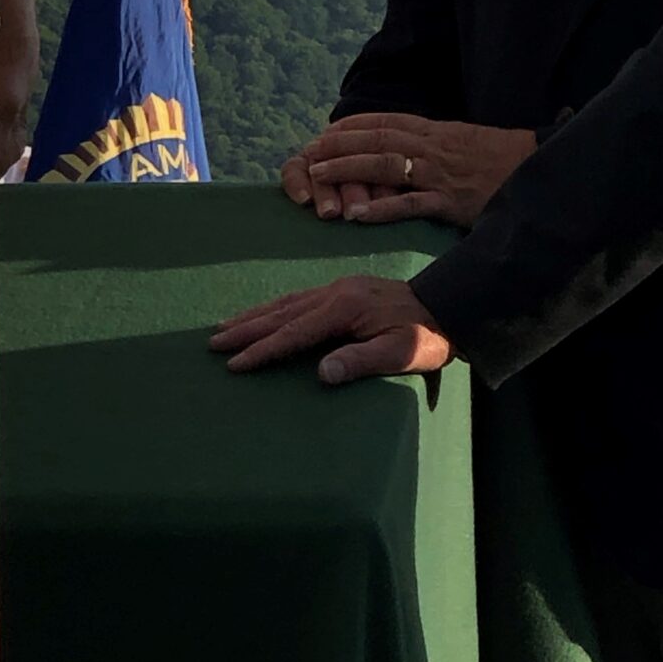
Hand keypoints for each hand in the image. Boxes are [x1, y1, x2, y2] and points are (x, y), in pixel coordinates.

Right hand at [210, 276, 452, 384]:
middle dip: (247, 329)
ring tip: (226, 327)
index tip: (235, 363)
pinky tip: (266, 314)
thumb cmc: (428, 336)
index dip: (263, 349)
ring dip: (255, 315)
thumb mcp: (400, 353)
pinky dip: (276, 307)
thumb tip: (322, 373)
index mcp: (345, 307)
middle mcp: (336, 292)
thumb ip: (361, 361)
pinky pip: (300, 298)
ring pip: (287, 302)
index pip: (294, 332)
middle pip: (282, 312)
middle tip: (213, 342)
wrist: (450, 305)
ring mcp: (339, 288)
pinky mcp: (345, 290)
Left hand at [291, 113, 536, 227]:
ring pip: (387, 165)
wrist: (541, 170)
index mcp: (438, 132)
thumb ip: (440, 144)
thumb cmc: (507, 160)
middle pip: (378, 139)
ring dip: (350, 169)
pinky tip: (358, 215)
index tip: (327, 132)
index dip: (354, 126)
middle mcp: (435, 147)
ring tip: (320, 176)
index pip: (387, 122)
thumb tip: (415, 150)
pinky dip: (383, 208)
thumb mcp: (469, 143)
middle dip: (340, 145)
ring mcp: (441, 173)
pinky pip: (411, 204)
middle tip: (310, 153)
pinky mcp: (451, 201)